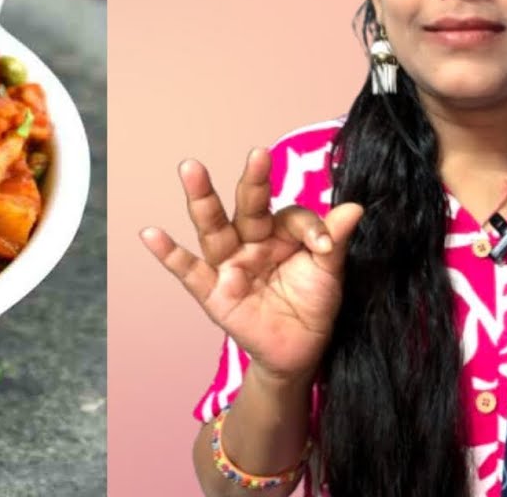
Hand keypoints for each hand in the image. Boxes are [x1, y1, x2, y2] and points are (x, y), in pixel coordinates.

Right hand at [142, 148, 363, 382]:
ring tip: (191, 169)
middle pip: (248, 206)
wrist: (300, 352)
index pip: (291, 216)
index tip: (324, 246)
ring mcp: (229, 264)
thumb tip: (354, 207)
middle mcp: (251, 241)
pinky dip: (168, 253)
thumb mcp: (327, 272)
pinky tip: (151, 234)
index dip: (310, 228)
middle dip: (253, 181)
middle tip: (258, 154)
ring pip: (214, 228)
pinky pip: (188, 271)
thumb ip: (331, 239)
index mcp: (280, 233)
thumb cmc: (312, 305)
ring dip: (202, 199)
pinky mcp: (213, 292)